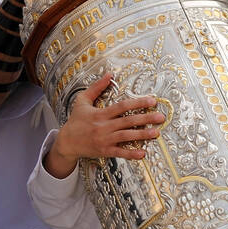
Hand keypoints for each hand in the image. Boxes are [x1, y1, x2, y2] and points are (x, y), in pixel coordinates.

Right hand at [44, 71, 164, 176]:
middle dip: (146, 118)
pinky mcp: (104, 151)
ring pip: (126, 137)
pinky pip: (120, 152)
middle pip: (128, 121)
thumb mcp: (83, 101)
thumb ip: (97, 87)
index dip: (138, 102)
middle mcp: (104, 127)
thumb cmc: (76, 120)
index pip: (122, 106)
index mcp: (101, 114)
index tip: (152, 101)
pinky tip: (143, 153)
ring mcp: (105, 140)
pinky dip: (131, 153)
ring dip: (143, 135)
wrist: (66, 142)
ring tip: (157, 133)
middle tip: (161, 117)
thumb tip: (109, 74)